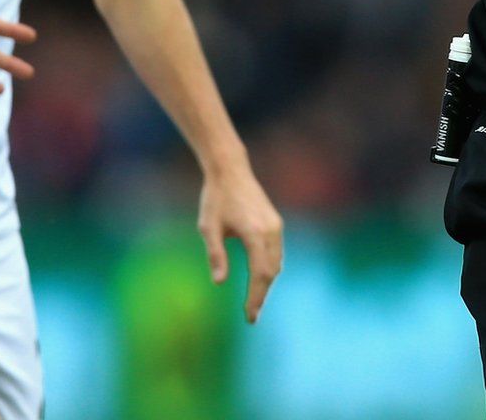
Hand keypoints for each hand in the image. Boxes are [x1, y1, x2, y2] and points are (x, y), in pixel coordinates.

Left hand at [198, 164, 283, 323]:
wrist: (230, 170)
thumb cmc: (215, 198)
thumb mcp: (208, 227)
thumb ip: (215, 255)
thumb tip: (220, 283)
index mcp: (254, 233)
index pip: (260, 274)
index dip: (255, 298)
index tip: (250, 316)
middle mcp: (270, 231)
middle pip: (271, 273)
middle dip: (262, 296)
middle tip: (251, 316)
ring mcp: (276, 226)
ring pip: (277, 263)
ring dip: (267, 283)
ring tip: (254, 302)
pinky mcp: (275, 223)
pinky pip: (277, 253)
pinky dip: (269, 270)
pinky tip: (260, 280)